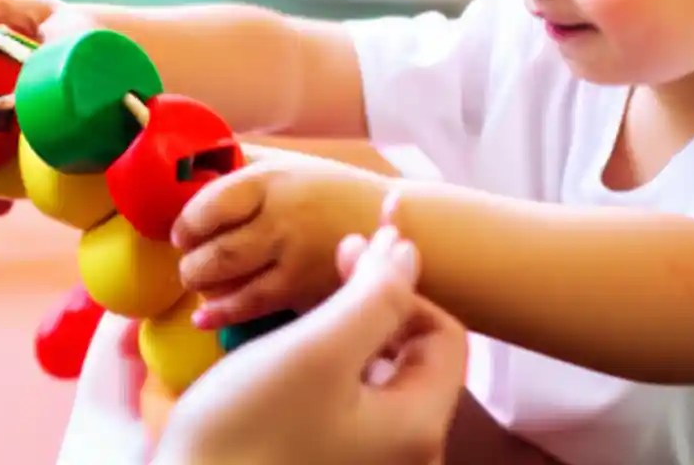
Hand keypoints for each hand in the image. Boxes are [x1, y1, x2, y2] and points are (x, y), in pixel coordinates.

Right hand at [154, 226, 467, 464]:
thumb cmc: (247, 429)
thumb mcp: (317, 350)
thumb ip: (375, 296)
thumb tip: (406, 250)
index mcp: (420, 426)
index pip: (445, 335)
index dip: (401, 285)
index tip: (347, 253)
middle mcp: (406, 451)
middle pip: (413, 353)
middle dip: (376, 300)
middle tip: (332, 259)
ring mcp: (367, 458)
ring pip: (377, 371)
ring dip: (350, 325)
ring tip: (307, 301)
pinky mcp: (329, 458)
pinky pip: (348, 397)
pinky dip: (330, 359)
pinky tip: (293, 344)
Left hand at [172, 154, 389, 328]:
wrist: (405, 229)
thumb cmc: (337, 195)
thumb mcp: (294, 166)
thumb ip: (246, 164)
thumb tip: (192, 162)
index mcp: (274, 181)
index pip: (212, 204)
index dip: (187, 223)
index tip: (180, 233)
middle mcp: (282, 220)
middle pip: (217, 250)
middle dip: (191, 263)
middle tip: (187, 264)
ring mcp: (295, 261)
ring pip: (230, 283)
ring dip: (204, 286)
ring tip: (200, 283)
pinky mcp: (306, 294)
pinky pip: (253, 307)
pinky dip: (222, 314)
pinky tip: (204, 317)